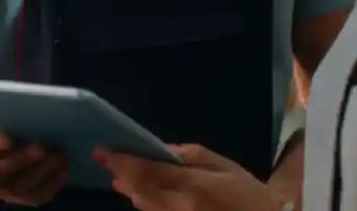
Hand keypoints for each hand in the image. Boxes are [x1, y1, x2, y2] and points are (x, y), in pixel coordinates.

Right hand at [0, 131, 69, 205]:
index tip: (7, 137)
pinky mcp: (11, 199)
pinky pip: (32, 197)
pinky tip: (63, 166)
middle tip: (40, 146)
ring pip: (14, 190)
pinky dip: (51, 183)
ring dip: (39, 172)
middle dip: (18, 161)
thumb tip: (0, 92)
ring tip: (58, 154)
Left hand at [97, 144, 290, 210]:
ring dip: (131, 191)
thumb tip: (165, 151)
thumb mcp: (226, 168)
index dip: (122, 162)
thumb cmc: (251, 197)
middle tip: (108, 161)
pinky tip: (141, 195)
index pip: (147, 172)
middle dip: (122, 176)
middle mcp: (179, 210)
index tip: (105, 151)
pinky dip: (146, 204)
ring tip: (119, 178)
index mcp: (193, 188)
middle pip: (139, 192)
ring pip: (145, 207)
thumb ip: (193, 157)